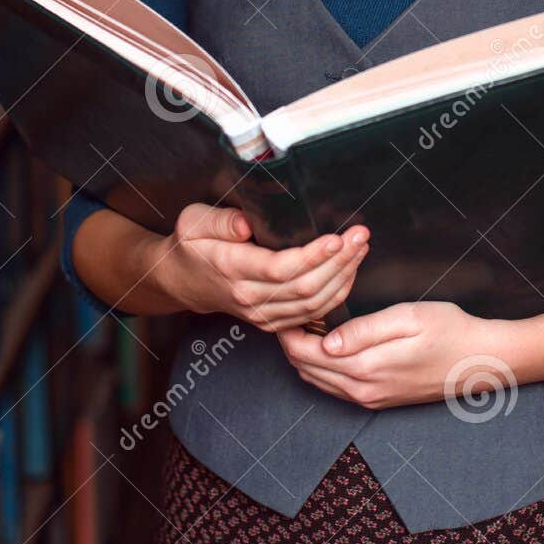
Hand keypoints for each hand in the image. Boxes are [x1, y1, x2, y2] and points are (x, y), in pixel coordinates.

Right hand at [159, 201, 368, 331]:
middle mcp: (250, 298)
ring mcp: (263, 314)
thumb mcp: (193, 222)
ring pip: (314, 304)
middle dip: (339, 261)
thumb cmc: (191, 245)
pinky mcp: (273, 322)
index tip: (337, 237)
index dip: (313, 256)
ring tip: (361, 248)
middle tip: (361, 236)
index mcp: (232, 270)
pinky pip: (312, 314)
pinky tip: (349, 271)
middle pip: (305, 288)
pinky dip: (337, 294)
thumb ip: (220, 221)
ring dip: (343, 276)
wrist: (182, 281)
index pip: (280, 269)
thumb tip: (246, 224)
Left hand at [278, 301, 512, 408]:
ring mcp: (369, 399)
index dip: (288, 327)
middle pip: (304, 368)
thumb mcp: (408, 318)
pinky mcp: (377, 400)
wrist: (481, 361)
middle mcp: (361, 390)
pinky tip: (328, 342)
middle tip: (290, 307)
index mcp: (365, 367)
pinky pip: (334, 387)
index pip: (304, 352)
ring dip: (303, 353)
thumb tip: (327, 341)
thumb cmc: (450, 331)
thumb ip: (364, 330)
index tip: (286, 302)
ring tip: (306, 320)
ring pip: (316, 379)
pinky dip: (320, 366)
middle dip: (290, 339)